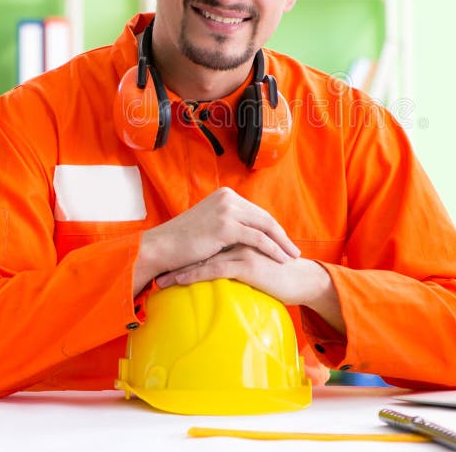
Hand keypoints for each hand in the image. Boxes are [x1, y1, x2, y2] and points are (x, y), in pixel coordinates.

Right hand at [133, 187, 299, 292]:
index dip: (271, 228)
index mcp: (225, 195)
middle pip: (264, 217)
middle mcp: (228, 198)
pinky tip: (281, 259)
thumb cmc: (181, 243)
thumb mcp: (208, 225)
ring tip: (292, 257)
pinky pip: (258, 238)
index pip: (256, 212)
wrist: (161, 247)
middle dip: (281, 235)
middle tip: (294, 250)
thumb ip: (226, 224)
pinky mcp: (226, 226)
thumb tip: (243, 236)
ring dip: (281, 243)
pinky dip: (272, 249)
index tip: (283, 241)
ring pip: (265, 226)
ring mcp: (227, 210)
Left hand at [154, 246, 344, 333]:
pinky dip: (195, 274)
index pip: (207, 240)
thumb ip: (237, 257)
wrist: (302, 280)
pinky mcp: (247, 263)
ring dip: (181, 268)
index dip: (186, 251)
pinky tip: (180, 281)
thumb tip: (218, 267)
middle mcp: (240, 236)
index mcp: (240, 233)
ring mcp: (243, 248)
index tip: (165, 262)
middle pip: (202, 246)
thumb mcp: (255, 261)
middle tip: (156, 271)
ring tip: (161, 281)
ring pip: (204, 257)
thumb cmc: (279, 273)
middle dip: (177, 259)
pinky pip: (215, 268)